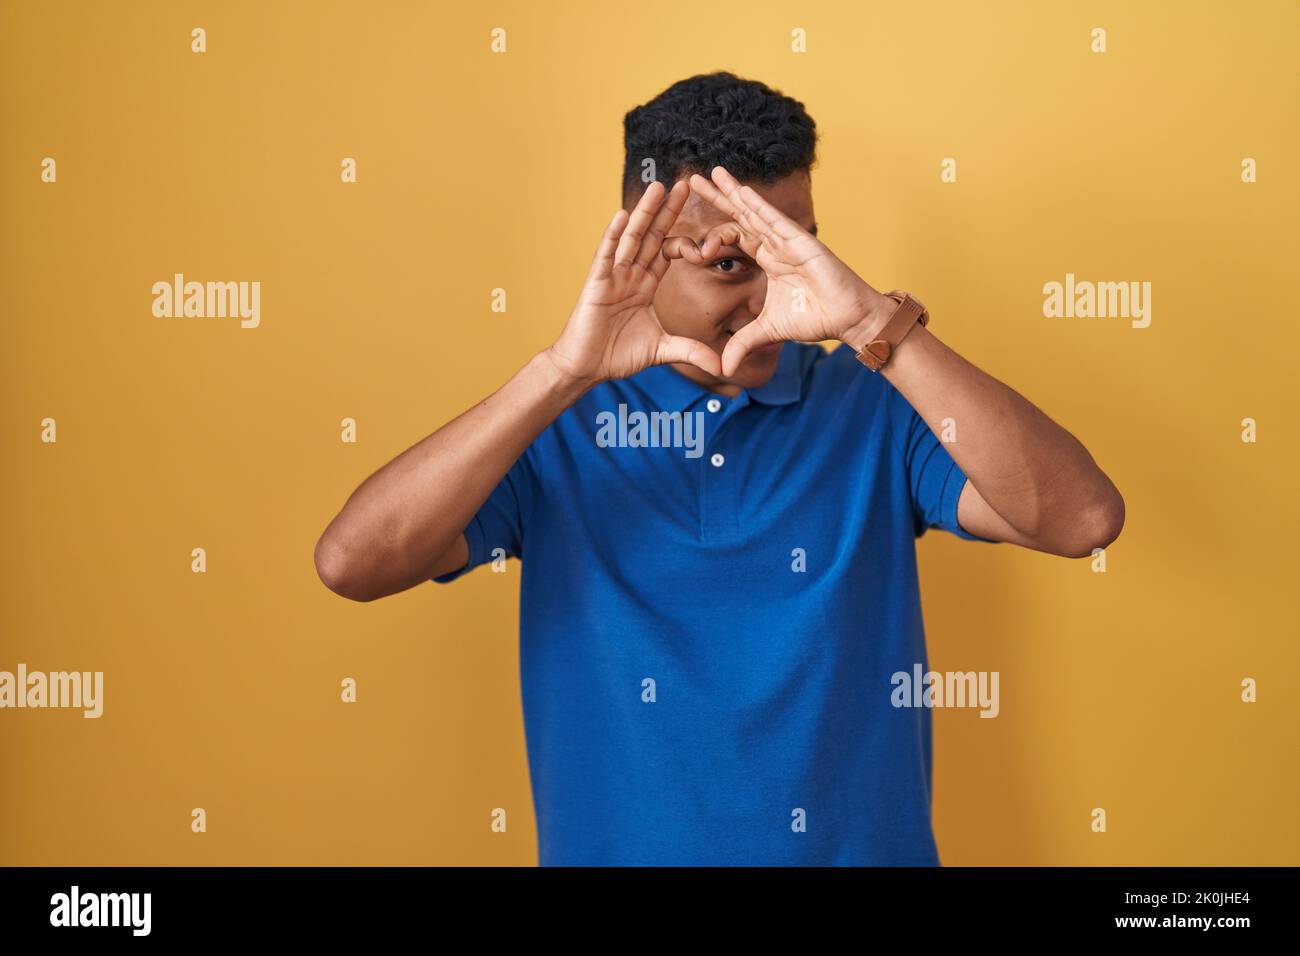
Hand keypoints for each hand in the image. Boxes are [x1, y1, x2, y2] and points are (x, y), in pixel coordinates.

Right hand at [545, 180, 721, 386]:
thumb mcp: (662, 350)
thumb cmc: (617, 355)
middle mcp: (629, 274)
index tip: (706, 240)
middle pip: (652, 236)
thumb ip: (691, 351)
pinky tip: (623, 215)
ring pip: (631, 238)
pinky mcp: (596, 284)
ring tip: (657, 187)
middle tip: (685, 184)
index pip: (667, 253)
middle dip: (668, 211)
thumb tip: (722, 368)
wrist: (586, 368)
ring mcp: (612, 276)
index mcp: (644, 285)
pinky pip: (605, 255)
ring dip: (644, 212)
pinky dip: (613, 236)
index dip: (686, 242)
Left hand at [685, 166, 893, 375]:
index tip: (695, 249)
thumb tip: (723, 370)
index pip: (735, 237)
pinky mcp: (801, 242)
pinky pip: (774, 220)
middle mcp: (776, 245)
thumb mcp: (768, 332)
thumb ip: (744, 344)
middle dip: (716, 198)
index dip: (713, 234)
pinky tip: (739, 190)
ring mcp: (789, 240)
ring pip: (754, 211)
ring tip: (711, 174)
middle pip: (740, 216)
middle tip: (692, 181)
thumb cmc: (816, 319)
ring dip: (732, 192)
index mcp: (769, 260)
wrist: (847, 318)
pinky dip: (757, 205)